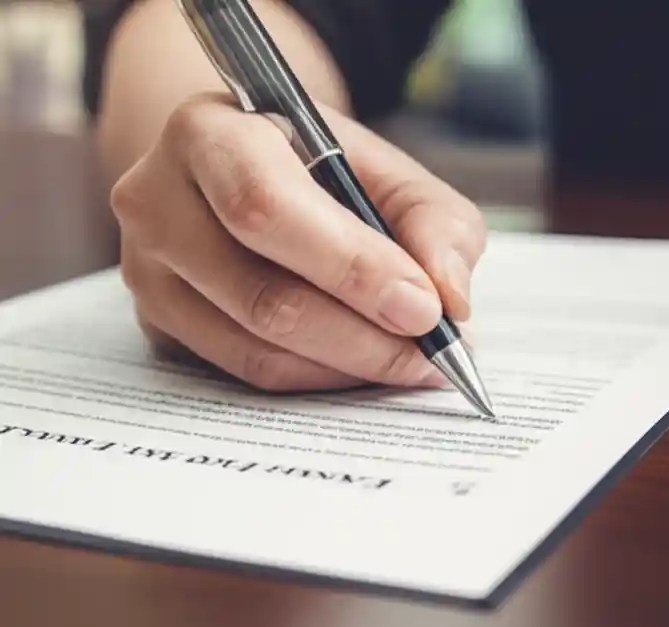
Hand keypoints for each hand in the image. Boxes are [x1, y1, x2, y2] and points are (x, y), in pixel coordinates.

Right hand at [110, 93, 485, 389]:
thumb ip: (436, 224)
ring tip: (414, 362)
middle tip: (432, 352)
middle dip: (363, 335)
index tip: (425, 309)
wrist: (248, 172)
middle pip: (260, 294)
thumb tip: (449, 297)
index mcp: (210, 133)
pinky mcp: (158, 325)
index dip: (351, 267)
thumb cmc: (325, 170)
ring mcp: (147, 270)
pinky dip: (320, 378)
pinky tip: (365, 365)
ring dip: (350, 367)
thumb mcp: (392, 172)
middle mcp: (156, 199)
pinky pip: (246, 372)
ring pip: (256, 347)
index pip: (268, 207)